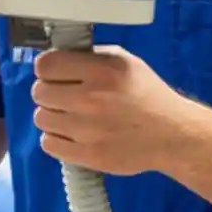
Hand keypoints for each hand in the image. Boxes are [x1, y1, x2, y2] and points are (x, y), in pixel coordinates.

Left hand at [32, 46, 195, 175]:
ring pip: (41, 118)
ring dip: (52, 116)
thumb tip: (56, 57)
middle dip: (49, 93)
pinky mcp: (88, 154)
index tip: (54, 74)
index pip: (46, 65)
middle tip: (65, 97)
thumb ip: (90, 57)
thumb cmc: (147, 95)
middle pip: (39, 92)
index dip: (47, 69)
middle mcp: (93, 98)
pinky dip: (56, 139)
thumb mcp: (125, 62)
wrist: (172, 134)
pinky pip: (48, 143)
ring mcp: (89, 129)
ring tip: (71, 117)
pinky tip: (72, 135)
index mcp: (102, 70)